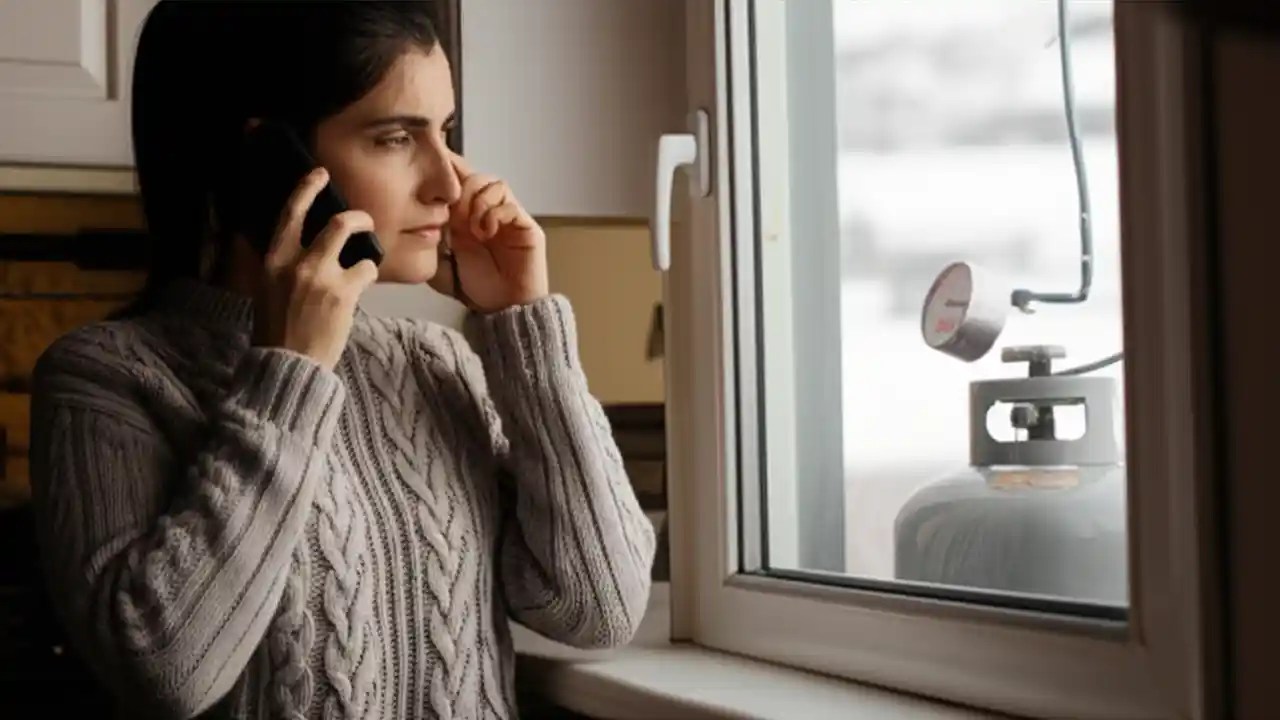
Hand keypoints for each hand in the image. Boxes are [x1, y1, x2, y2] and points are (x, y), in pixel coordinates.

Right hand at [251, 168, 379, 370]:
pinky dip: (368, 274)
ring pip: (351, 237)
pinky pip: (366, 268)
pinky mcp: (342, 292)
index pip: (289, 214)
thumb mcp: (269, 290)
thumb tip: (303, 244)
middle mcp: (296, 262)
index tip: (320, 174)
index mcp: (273, 260)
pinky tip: (361, 286)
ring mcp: (321, 276)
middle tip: (364, 220)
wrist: (289, 363)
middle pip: (334, 221)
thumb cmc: (279, 330)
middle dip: (356, 216)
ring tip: (368, 255)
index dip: (306, 189)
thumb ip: (285, 265)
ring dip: (366, 241)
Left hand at [429, 153, 548, 312]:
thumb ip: (427, 246)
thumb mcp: (439, 267)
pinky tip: (485, 232)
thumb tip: (413, 223)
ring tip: (471, 226)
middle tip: (452, 214)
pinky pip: (510, 205)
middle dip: (459, 190)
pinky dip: (495, 213)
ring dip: (477, 200)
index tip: (429, 183)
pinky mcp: (524, 226)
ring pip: (493, 184)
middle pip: (472, 176)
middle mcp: (486, 210)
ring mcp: (506, 216)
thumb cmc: (476, 289)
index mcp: (464, 216)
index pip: (456, 180)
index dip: (444, 175)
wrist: (505, 310)